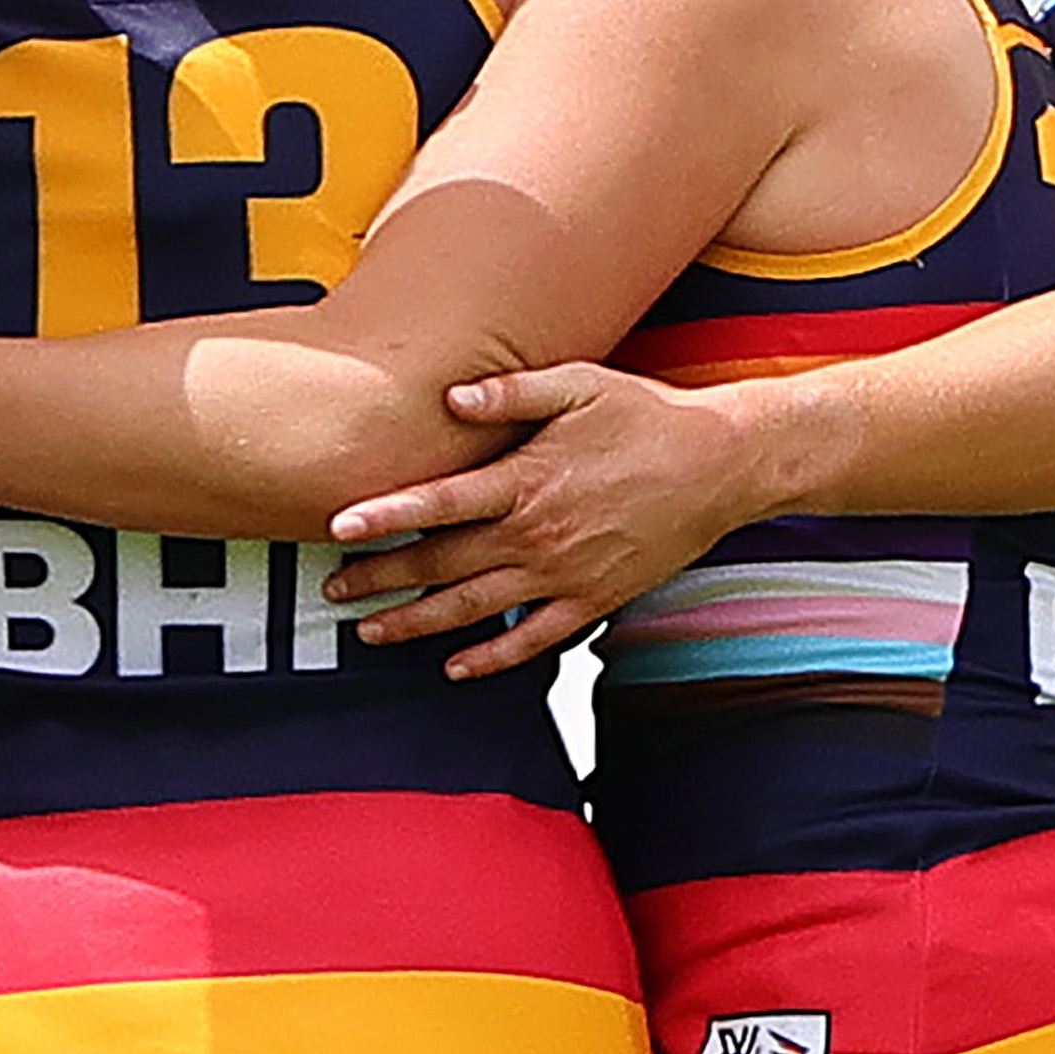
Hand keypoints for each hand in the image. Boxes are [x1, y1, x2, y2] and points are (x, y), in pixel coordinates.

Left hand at [322, 361, 766, 675]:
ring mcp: (564, 575)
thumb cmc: (647, 417)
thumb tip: (450, 396)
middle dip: (381, 579)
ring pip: (474, 609)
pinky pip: (533, 641)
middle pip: (442, 564)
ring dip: (417, 624)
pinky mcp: (592, 600)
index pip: (438, 504)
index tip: (336, 528)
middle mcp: (537, 535)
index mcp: (526, 480)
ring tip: (369, 633)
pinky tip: (455, 668)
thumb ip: (510, 393)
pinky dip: (492, 658)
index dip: (384, 517)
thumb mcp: (579, 385)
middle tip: (332, 589)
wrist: (723, 466)